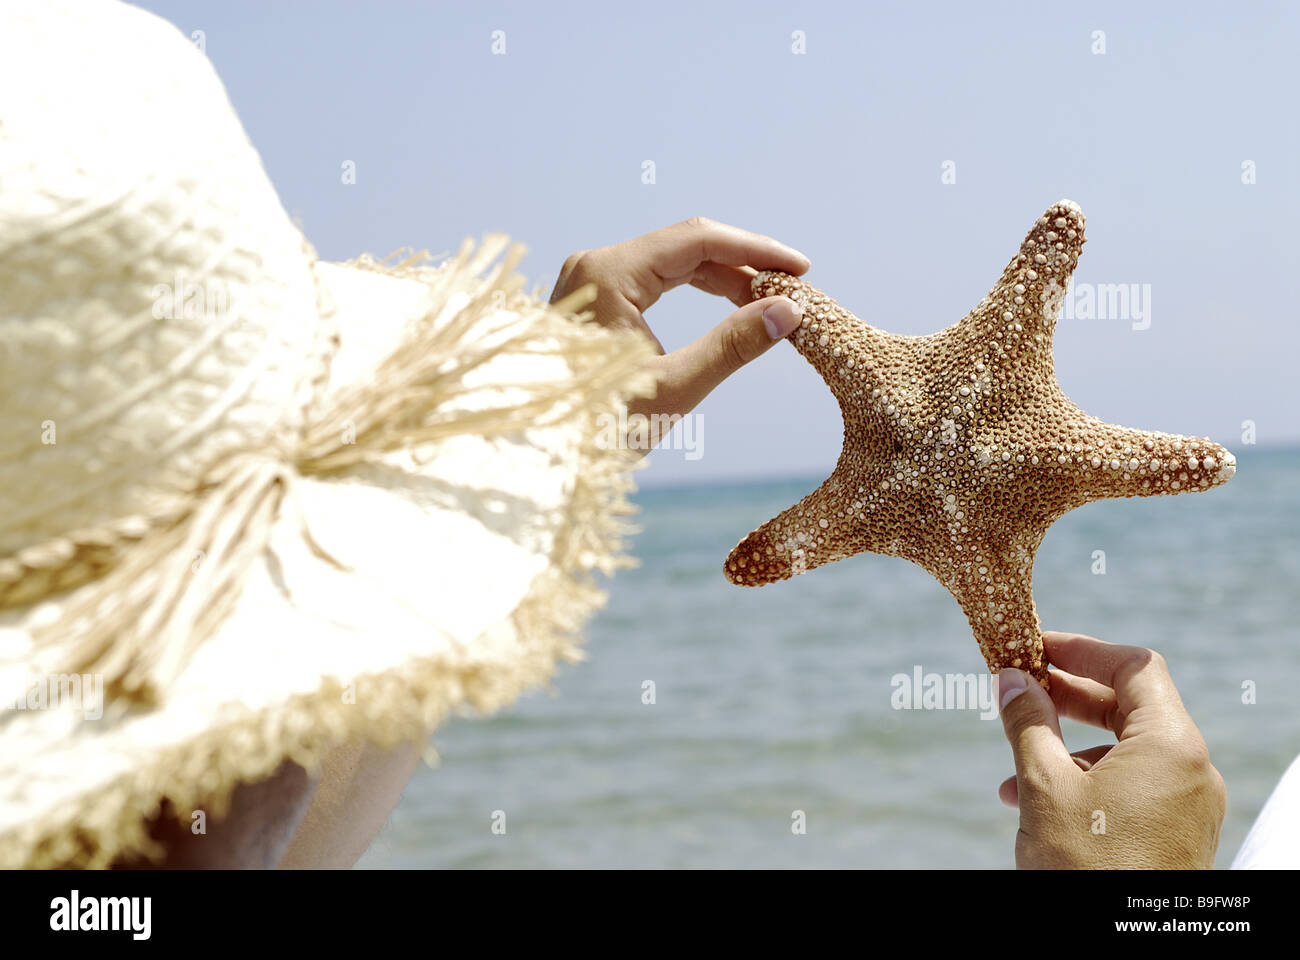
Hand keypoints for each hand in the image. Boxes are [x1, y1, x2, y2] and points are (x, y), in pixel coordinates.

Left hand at [551, 217, 808, 421]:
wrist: (536, 456)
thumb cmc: (594, 428)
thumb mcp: (673, 388)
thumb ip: (732, 345)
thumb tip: (789, 312)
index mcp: (608, 274)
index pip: (697, 240)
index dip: (755, 250)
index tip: (799, 269)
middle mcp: (596, 265)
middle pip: (687, 247)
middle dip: (743, 266)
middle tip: (792, 291)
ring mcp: (592, 281)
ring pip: (673, 264)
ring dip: (723, 279)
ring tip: (769, 303)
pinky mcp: (594, 301)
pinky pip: (655, 282)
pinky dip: (696, 292)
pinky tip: (731, 308)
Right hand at [995, 631, 1225, 868]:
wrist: (1121, 952)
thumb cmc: (1086, 868)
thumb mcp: (1044, 786)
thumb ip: (1029, 723)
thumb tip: (1013, 680)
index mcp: (1172, 746)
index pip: (1135, 667)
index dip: (1083, 649)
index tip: (1035, 647)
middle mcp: (1191, 770)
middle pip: (1132, 705)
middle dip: (1069, 696)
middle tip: (1020, 687)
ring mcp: (1186, 806)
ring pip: (1126, 750)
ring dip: (1066, 745)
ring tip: (1013, 761)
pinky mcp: (1174, 835)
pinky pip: (1131, 787)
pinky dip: (1084, 779)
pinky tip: (1033, 799)